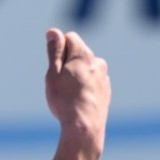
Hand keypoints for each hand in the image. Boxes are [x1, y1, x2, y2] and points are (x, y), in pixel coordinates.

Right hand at [43, 28, 109, 159]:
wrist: (85, 128)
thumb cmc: (65, 101)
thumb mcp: (53, 74)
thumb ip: (54, 51)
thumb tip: (53, 32)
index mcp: (84, 55)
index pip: (69, 37)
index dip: (58, 50)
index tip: (54, 67)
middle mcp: (97, 62)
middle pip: (78, 53)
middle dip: (67, 63)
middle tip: (60, 83)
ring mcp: (104, 77)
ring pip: (86, 69)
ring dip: (77, 75)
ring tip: (69, 95)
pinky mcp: (106, 91)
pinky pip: (92, 82)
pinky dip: (85, 87)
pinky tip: (78, 102)